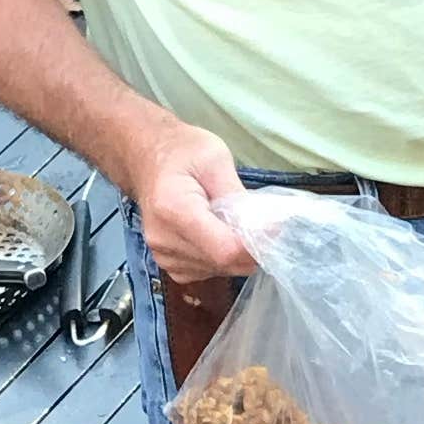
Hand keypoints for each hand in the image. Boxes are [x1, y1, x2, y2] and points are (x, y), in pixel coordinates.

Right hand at [127, 116, 256, 283]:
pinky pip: (208, 272)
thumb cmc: (181, 151)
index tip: (277, 227)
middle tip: (265, 223)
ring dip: (238, 254)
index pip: (225, 249)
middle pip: (224, 263)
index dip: (257, 244)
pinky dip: (223, 258)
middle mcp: (164, 240)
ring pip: (220, 270)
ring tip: (238, 223)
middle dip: (252, 248)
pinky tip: (221, 234)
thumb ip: (238, 196)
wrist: (146, 158)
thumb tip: (267, 226)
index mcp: (173, 210)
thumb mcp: (215, 159)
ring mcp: (163, 256)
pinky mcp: (168, 264)